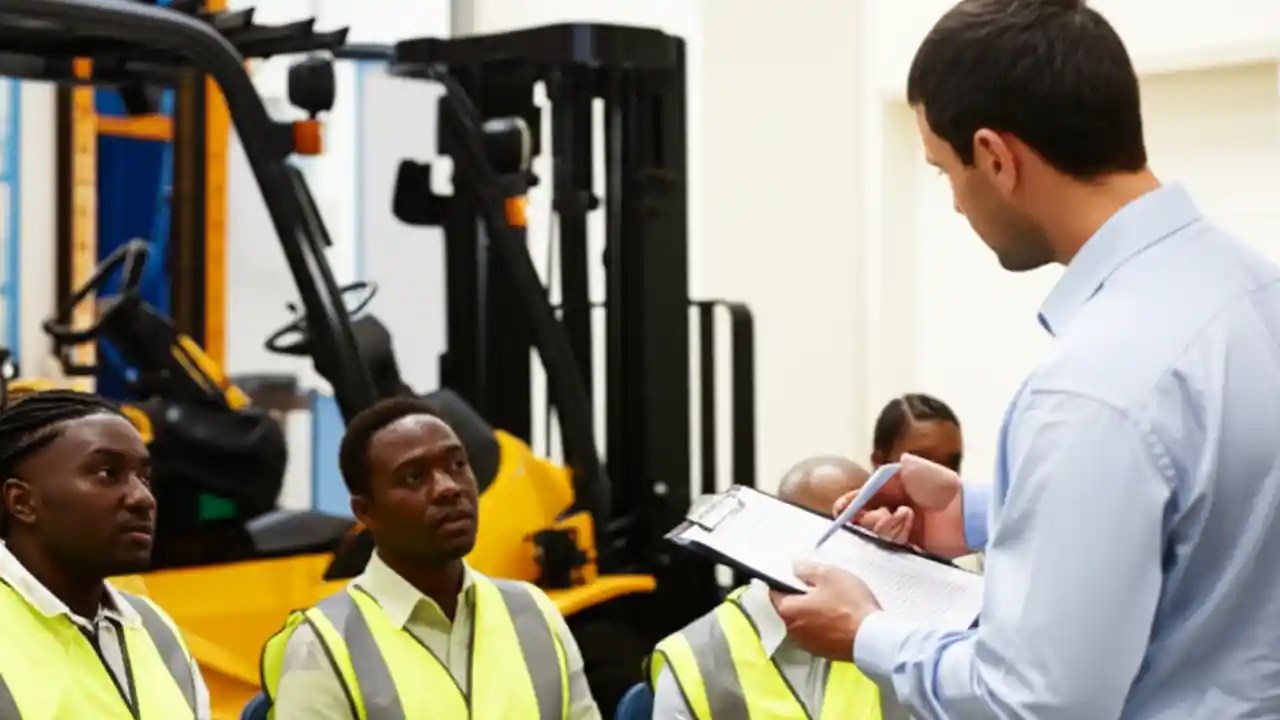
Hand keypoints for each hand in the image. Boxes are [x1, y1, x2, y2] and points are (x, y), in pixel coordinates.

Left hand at [770, 561, 879, 659]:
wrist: (872, 638)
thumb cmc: (849, 604)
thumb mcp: (829, 575)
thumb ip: (807, 570)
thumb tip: (795, 568)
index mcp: (787, 610)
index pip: (774, 592)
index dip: (785, 582)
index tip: (798, 577)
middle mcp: (791, 631)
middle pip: (789, 609)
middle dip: (800, 599)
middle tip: (820, 589)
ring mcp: (807, 645)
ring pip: (803, 623)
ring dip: (811, 614)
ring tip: (831, 604)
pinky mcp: (822, 653)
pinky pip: (816, 635)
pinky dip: (822, 628)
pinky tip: (838, 620)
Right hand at [833, 453, 969, 557]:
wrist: (968, 515)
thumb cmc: (945, 487)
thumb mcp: (920, 469)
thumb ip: (902, 466)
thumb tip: (891, 463)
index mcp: (890, 489)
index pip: (861, 497)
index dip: (849, 504)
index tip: (842, 510)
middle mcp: (891, 507)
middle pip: (862, 518)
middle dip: (868, 518)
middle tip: (885, 514)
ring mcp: (899, 526)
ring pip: (875, 532)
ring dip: (887, 525)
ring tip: (908, 516)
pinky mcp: (908, 544)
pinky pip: (890, 543)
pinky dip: (897, 534)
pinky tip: (911, 526)